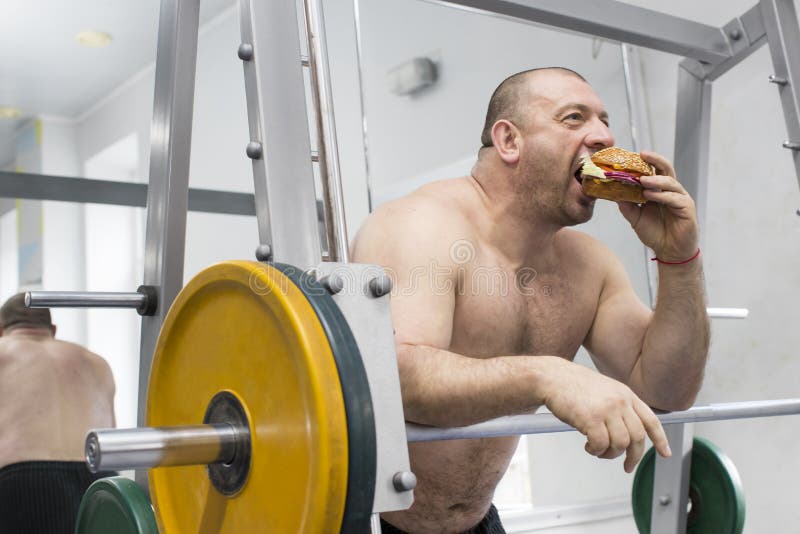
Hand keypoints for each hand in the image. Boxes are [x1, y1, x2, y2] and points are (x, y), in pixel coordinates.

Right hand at [541, 358, 670, 471]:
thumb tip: (628, 436)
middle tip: (625, 465)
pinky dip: (595, 451)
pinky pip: (601, 445)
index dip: (660, 439)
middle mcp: (620, 401)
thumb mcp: (604, 391)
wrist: (552, 377)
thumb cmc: (573, 386)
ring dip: (610, 454)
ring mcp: (606, 409)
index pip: (651, 420)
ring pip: (620, 444)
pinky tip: (588, 446)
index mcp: (626, 394)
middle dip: (632, 456)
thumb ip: (619, 407)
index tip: (665, 453)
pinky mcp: (591, 419)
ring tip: (598, 450)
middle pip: (637, 437)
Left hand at [617, 151, 698, 261]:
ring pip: (670, 182)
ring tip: (642, 180)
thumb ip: (626, 205)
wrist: (669, 251)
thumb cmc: (655, 233)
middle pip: (666, 169)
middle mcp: (670, 191)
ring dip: (656, 180)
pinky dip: (663, 195)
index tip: (631, 156)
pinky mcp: (687, 208)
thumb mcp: (635, 218)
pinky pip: (675, 198)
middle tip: (642, 154)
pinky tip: (651, 195)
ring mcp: (680, 198)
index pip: (653, 171)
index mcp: (659, 190)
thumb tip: (613, 193)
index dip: (644, 163)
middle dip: (655, 160)